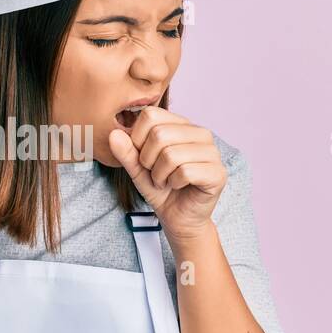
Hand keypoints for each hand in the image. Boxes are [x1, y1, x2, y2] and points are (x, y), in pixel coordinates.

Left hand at [107, 105, 225, 243]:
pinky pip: (185, 172)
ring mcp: (212, 152)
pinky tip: (179, 187)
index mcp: (181, 124)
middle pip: (160, 134)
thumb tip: (114, 134)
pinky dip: (174, 183)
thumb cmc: (160, 189)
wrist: (178, 218)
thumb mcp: (137, 169)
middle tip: (155, 173)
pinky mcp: (218, 172)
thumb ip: (126, 151)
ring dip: (160, 175)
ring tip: (166, 181)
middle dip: (148, 160)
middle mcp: (200, 133)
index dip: (137, 139)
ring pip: (171, 155)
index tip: (143, 158)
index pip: (150, 115)